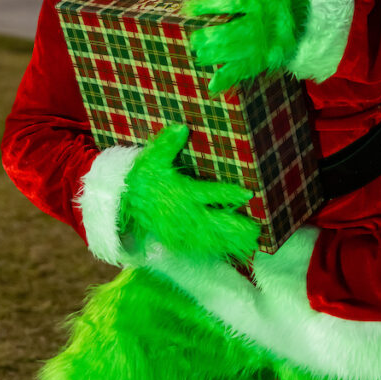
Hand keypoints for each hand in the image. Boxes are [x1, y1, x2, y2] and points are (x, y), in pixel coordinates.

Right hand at [120, 124, 259, 262]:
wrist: (122, 202)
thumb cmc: (142, 176)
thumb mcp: (153, 157)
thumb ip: (168, 143)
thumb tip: (182, 127)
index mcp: (182, 192)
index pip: (210, 194)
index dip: (229, 194)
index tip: (248, 193)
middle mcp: (184, 214)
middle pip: (215, 223)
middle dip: (236, 227)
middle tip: (258, 229)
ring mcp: (181, 230)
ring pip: (211, 239)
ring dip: (231, 242)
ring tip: (252, 243)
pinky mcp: (177, 241)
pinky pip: (199, 248)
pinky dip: (216, 250)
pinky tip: (230, 251)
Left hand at [181, 0, 308, 93]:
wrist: (315, 4)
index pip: (227, 1)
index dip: (204, 6)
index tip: (187, 9)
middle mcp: (263, 22)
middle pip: (230, 33)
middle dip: (207, 38)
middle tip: (193, 39)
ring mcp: (267, 43)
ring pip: (236, 54)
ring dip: (214, 55)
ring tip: (199, 53)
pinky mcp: (270, 57)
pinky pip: (248, 69)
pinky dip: (230, 78)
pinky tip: (213, 84)